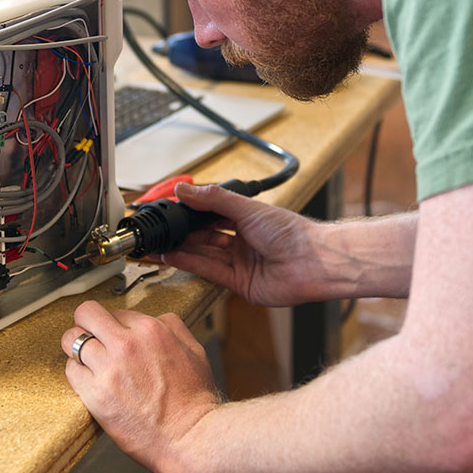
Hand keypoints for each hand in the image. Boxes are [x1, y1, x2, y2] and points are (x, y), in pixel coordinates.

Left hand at [61, 300, 219, 472]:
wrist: (189, 437)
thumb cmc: (195, 400)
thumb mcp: (194, 351)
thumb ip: (173, 328)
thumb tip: (156, 320)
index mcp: (151, 330)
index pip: (116, 312)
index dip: (115, 325)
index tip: (114, 337)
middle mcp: (126, 344)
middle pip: (86, 313)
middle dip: (87, 323)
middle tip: (90, 337)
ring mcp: (108, 368)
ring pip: (71, 339)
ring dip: (76, 347)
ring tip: (86, 359)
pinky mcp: (94, 393)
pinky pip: (70, 370)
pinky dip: (76, 372)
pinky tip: (88, 380)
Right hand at [159, 182, 322, 305]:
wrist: (311, 262)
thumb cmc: (290, 232)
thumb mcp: (247, 208)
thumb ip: (214, 199)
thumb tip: (185, 189)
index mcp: (247, 219)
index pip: (212, 213)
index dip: (191, 212)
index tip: (172, 209)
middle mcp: (243, 240)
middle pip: (206, 236)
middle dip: (184, 234)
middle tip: (162, 230)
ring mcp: (241, 262)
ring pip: (205, 254)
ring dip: (182, 250)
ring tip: (160, 245)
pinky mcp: (239, 283)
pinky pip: (210, 272)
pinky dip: (191, 264)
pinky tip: (174, 257)